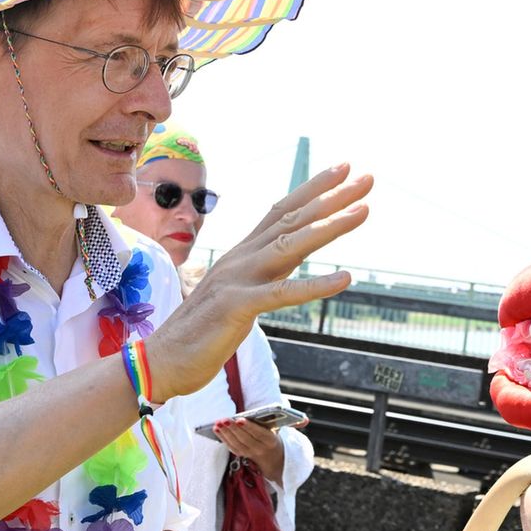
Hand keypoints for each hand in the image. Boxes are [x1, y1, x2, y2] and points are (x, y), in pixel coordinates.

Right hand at [147, 163, 371, 398]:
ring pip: (291, 245)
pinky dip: (315, 286)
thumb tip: (291, 260)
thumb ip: (264, 273)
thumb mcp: (240, 293)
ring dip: (330, 226)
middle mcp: (242, 258)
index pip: (282, 210)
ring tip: (363, 210)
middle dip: (332, 196)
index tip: (344, 170)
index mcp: (243, 253)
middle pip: (293, 219)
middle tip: (368, 177)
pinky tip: (346, 278)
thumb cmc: (202, 331)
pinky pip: (282, 294)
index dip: (314, 189)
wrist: (162, 360)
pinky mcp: (237, 307)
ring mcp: (238, 279)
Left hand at [210, 417, 283, 479]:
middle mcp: (260, 449)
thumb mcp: (272, 429)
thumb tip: (246, 414)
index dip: (249, 427)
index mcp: (270, 440)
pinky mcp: (242, 455)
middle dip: (234, 428)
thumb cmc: (270, 435)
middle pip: (245, 439)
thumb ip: (262, 423)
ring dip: (226, 433)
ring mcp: (250, 453)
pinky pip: (231, 447)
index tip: (239, 419)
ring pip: (236, 444)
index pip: (260, 433)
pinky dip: (223, 438)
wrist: (272, 455)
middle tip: (225, 420)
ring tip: (218, 423)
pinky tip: (217, 429)